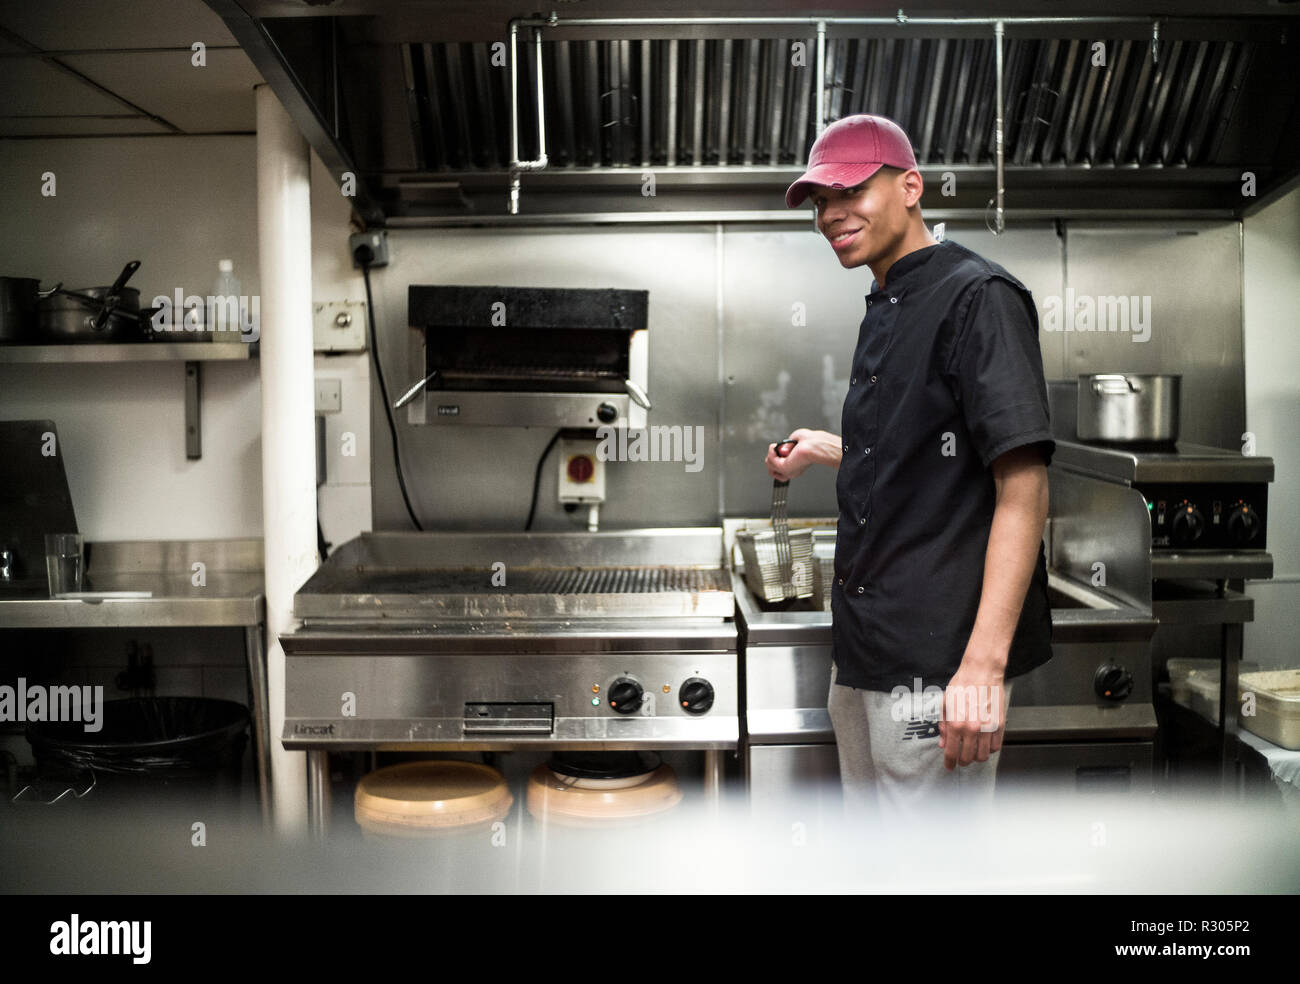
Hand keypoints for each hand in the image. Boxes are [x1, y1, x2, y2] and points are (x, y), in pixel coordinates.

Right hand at [764, 428, 842, 479]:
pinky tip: (776, 447)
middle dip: (771, 456)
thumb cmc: (810, 441)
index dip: (776, 459)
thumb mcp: (795, 441)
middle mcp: (792, 471)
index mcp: (796, 466)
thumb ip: (787, 445)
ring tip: (776, 447)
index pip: (780, 470)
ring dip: (770, 453)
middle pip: (772, 469)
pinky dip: (771, 451)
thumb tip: (780, 450)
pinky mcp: (784, 469)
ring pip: (769, 466)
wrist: (814, 444)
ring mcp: (787, 471)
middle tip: (776, 448)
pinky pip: (770, 461)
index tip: (777, 450)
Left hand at [938, 656, 1008, 770]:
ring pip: (983, 756)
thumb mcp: (945, 704)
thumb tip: (943, 743)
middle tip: (959, 758)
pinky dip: (989, 750)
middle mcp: (972, 728)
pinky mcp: (1000, 725)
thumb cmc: (962, 685)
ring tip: (972, 752)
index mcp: (956, 724)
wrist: (981, 672)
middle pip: (968, 758)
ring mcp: (988, 728)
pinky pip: (996, 747)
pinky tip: (983, 744)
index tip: (949, 767)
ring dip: (976, 757)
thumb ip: (944, 726)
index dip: (949, 763)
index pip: (952, 753)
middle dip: (962, 761)